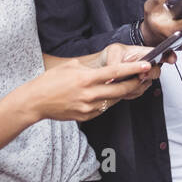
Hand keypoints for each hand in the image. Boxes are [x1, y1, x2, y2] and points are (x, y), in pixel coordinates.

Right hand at [29, 45, 154, 122]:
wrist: (35, 102)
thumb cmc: (50, 81)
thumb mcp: (70, 66)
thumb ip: (90, 68)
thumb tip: (106, 69)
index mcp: (86, 78)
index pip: (115, 72)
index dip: (133, 68)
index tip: (147, 65)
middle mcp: (89, 93)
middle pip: (120, 89)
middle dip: (135, 83)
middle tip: (144, 77)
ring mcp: (88, 107)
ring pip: (114, 100)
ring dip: (124, 93)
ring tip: (132, 85)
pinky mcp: (86, 116)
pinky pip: (104, 109)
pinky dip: (109, 102)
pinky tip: (110, 96)